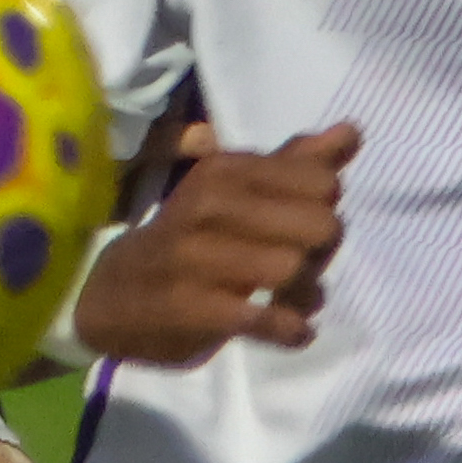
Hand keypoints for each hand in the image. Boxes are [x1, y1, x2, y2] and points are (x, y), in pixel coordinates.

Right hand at [71, 123, 358, 364]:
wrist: (107, 295)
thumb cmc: (187, 240)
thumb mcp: (233, 192)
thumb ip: (295, 163)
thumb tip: (354, 130)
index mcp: (226, 170)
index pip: (322, 181)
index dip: (327, 209)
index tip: (306, 226)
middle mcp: (210, 204)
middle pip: (318, 225)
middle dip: (322, 253)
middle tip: (305, 267)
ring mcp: (197, 256)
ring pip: (294, 269)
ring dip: (308, 294)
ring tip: (298, 302)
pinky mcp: (191, 307)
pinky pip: (264, 318)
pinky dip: (289, 329)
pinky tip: (292, 332)